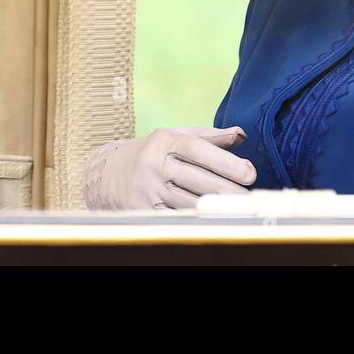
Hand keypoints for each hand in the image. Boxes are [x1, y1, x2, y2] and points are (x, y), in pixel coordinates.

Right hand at [82, 126, 256, 209]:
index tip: (250, 174)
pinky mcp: (141, 211)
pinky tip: (212, 219)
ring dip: (216, 208)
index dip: (227, 163)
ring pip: (190, 202)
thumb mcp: (174, 137)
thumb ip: (209, 136)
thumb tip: (241, 134)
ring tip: (237, 210)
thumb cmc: (150, 153)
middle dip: (228, 191)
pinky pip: (175, 217)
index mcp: (164, 141)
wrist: (103, 174)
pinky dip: (196, 218)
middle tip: (249, 197)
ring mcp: (147, 190)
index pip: (200, 151)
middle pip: (199, 180)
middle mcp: (154, 164)